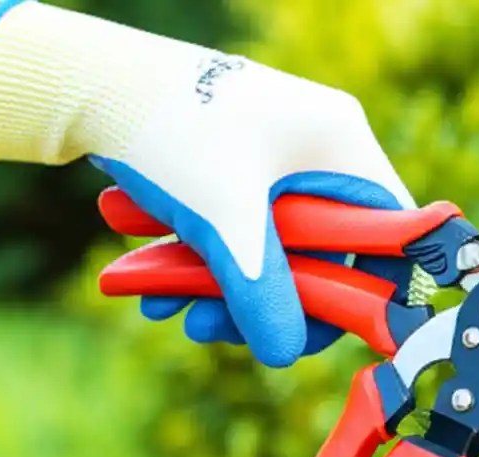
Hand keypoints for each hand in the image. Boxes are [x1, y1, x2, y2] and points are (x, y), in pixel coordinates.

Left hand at [0, 1, 412, 365]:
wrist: (88, 81)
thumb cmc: (170, 129)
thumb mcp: (223, 220)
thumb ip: (261, 292)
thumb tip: (284, 354)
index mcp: (341, 147)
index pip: (391, 231)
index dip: (369, 286)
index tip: (322, 325)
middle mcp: (318, 149)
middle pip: (323, 250)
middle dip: (269, 299)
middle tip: (222, 330)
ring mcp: (275, 156)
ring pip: (272, 248)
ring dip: (225, 289)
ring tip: (174, 312)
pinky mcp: (235, 165)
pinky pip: (236, 229)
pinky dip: (203, 261)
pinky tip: (154, 289)